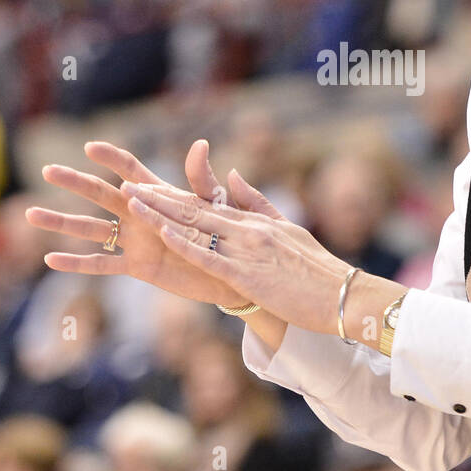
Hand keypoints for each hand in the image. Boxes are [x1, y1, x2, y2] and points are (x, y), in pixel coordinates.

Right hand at [26, 140, 248, 307]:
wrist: (233, 272)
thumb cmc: (228, 234)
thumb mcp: (217, 206)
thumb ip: (203, 180)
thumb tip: (201, 144)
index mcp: (159, 195)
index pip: (131, 171)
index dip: (111, 158)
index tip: (90, 146)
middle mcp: (141, 214)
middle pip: (101, 194)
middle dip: (74, 182)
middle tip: (47, 170)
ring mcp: (135, 240)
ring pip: (91, 229)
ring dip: (61, 221)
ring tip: (30, 214)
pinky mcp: (137, 267)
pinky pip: (102, 264)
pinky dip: (76, 263)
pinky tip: (50, 259)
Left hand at [123, 172, 360, 335]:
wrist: (343, 295)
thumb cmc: (318, 270)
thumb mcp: (288, 229)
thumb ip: (257, 203)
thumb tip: (233, 175)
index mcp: (257, 221)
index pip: (207, 205)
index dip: (173, 196)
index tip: (147, 186)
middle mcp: (249, 229)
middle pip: (194, 210)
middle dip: (158, 198)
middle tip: (127, 185)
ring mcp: (247, 250)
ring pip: (196, 228)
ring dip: (161, 214)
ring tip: (132, 201)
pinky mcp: (247, 275)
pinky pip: (209, 256)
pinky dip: (185, 242)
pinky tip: (163, 232)